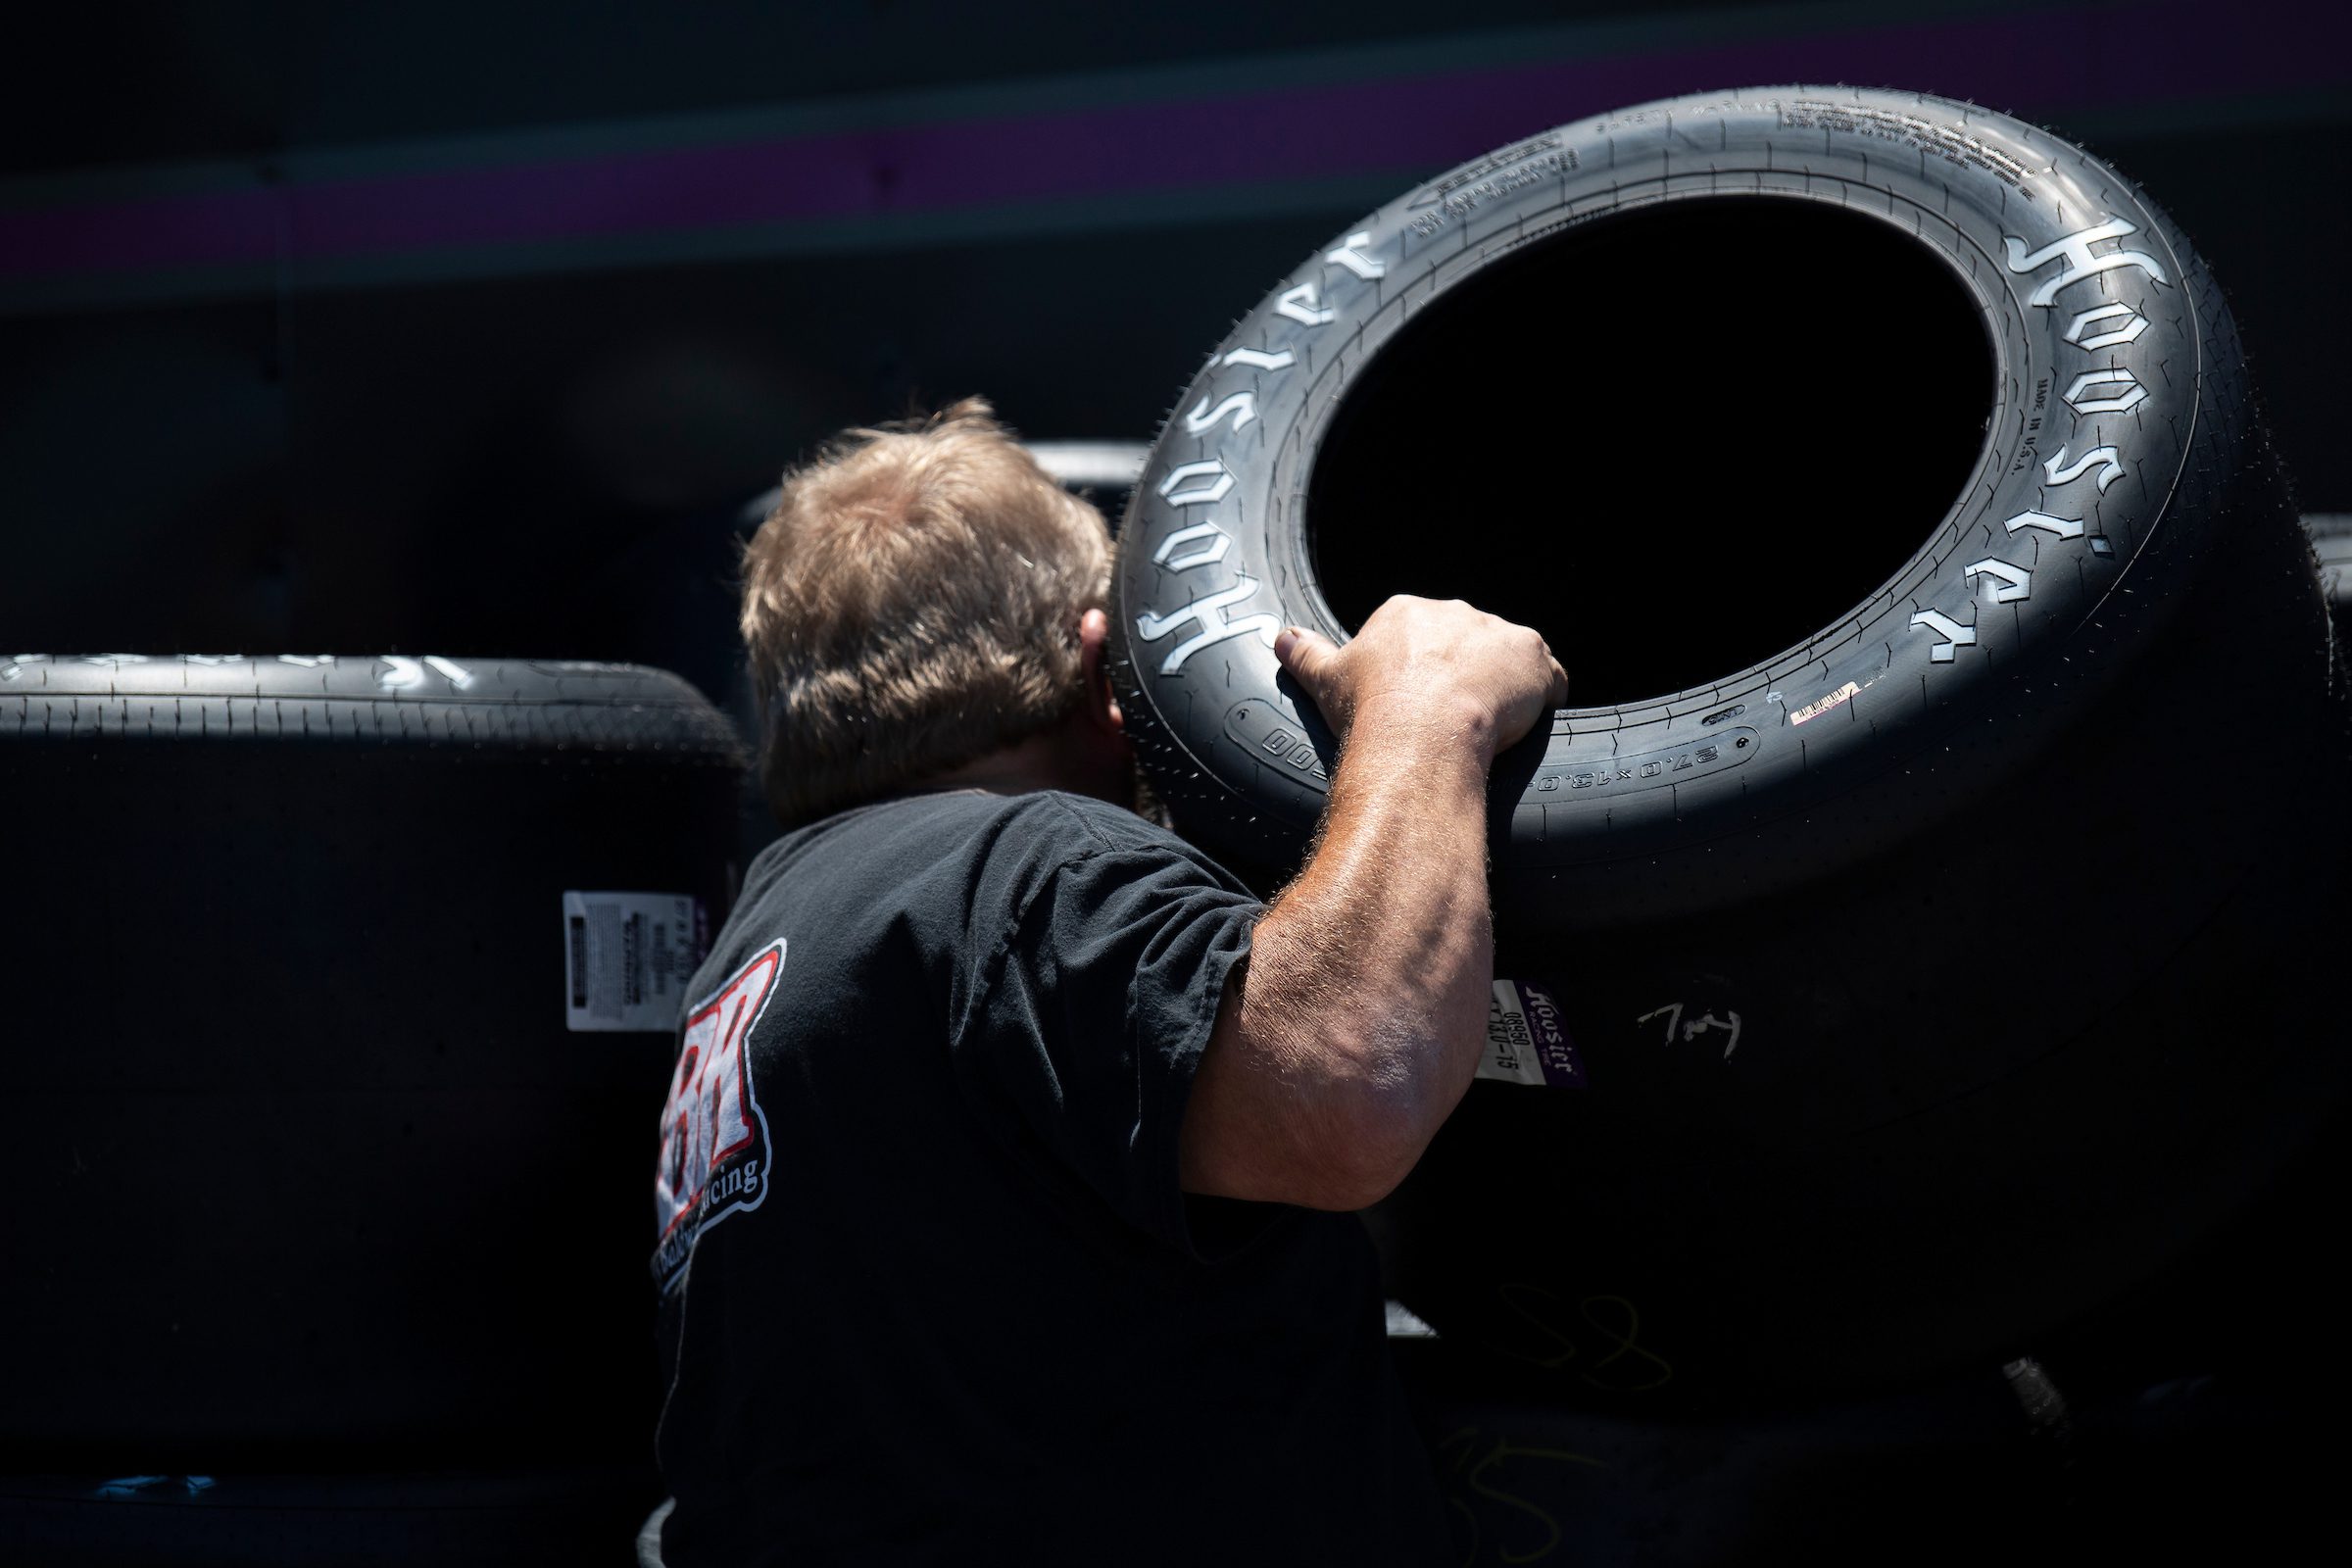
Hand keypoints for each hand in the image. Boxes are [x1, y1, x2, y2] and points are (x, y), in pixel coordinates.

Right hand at [1274, 597, 1567, 765]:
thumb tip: (1279, 637)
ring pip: (1509, 657)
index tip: (1415, 701)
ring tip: (1489, 725)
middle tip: (1449, 719)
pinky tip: (1526, 723)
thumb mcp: (1326, 679)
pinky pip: (1549, 677)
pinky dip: (1543, 697)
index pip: (1421, 635)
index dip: (1421, 671)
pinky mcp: (1532, 659)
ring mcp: (1497, 633)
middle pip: (1466, 642)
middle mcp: (1453, 612)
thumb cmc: (1369, 709)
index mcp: (1405, 612)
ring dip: (1504, 684)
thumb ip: (1304, 653)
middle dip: (1462, 674)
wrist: (1419, 736)